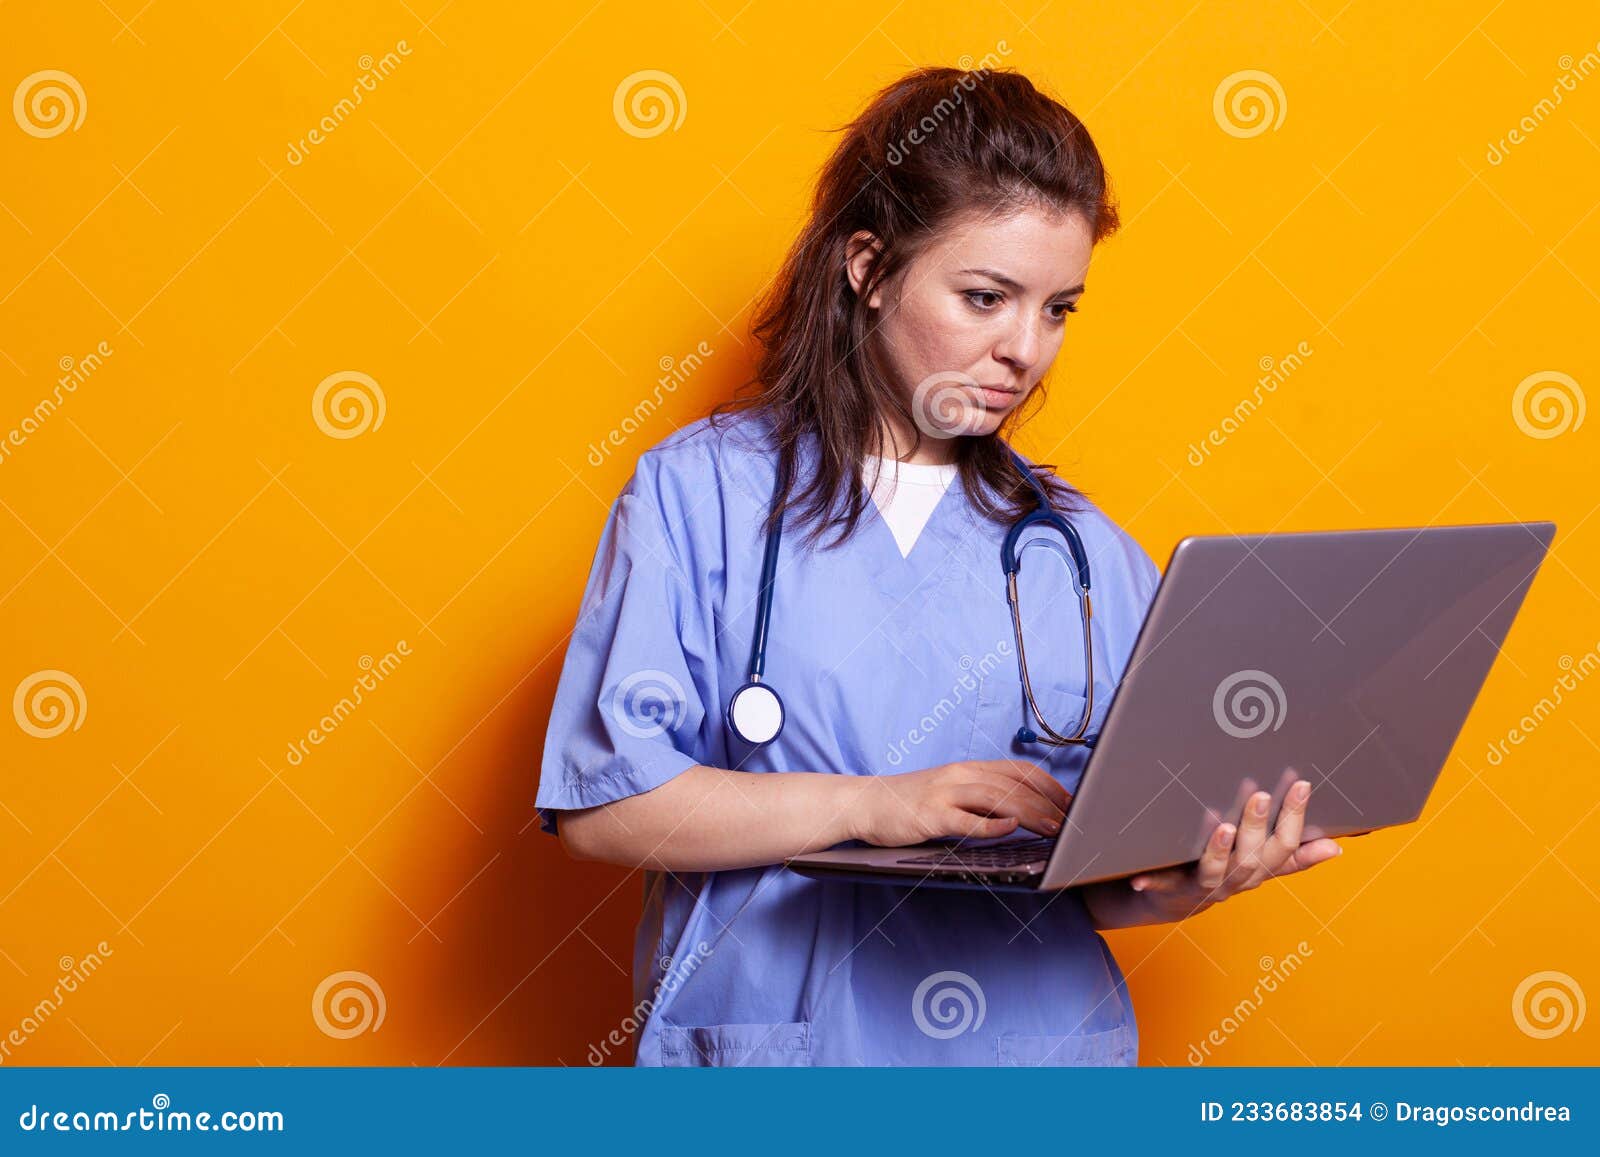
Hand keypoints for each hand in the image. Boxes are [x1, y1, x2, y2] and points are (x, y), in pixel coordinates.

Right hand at [849, 759, 1070, 847]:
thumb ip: (980, 798)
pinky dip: (992, 825)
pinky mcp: (931, 815)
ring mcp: (946, 793)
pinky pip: (967, 819)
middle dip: (1050, 805)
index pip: (1021, 770)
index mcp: (969, 768)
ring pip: (999, 799)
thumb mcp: (950, 792)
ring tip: (1054, 830)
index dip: (1052, 787)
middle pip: (1016, 785)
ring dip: (1031, 814)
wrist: (865, 803)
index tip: (1073, 805)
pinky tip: (1010, 830)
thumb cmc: (909, 803)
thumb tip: (1020, 815)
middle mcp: (961, 775)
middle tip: (1073, 824)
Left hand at [1123, 779, 1340, 920]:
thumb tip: (1336, 847)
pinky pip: (1163, 886)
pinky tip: (1140, 878)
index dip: (1295, 819)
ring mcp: (1204, 886)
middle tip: (1261, 796)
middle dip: (1257, 828)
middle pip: (1253, 858)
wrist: (1177, 901)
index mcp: (1259, 868)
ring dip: (1219, 851)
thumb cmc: (1225, 870)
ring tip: (1222, 827)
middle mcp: (1236, 880)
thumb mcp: (1262, 863)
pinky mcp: (1172, 890)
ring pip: (1216, 871)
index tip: (1302, 785)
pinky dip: (1153, 882)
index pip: (1285, 846)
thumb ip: (1295, 855)